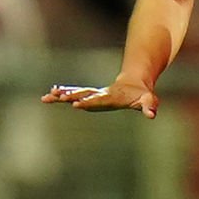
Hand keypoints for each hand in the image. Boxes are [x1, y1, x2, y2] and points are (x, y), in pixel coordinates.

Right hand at [42, 77, 158, 118]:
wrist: (134, 83)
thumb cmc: (141, 95)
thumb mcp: (148, 100)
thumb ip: (149, 106)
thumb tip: (151, 114)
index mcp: (111, 97)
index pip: (98, 100)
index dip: (88, 102)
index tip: (77, 104)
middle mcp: (99, 94)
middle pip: (83, 94)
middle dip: (71, 96)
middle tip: (58, 97)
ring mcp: (93, 94)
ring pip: (75, 93)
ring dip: (61, 95)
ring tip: (46, 97)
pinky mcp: (90, 95)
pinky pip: (74, 94)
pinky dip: (62, 94)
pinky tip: (50, 95)